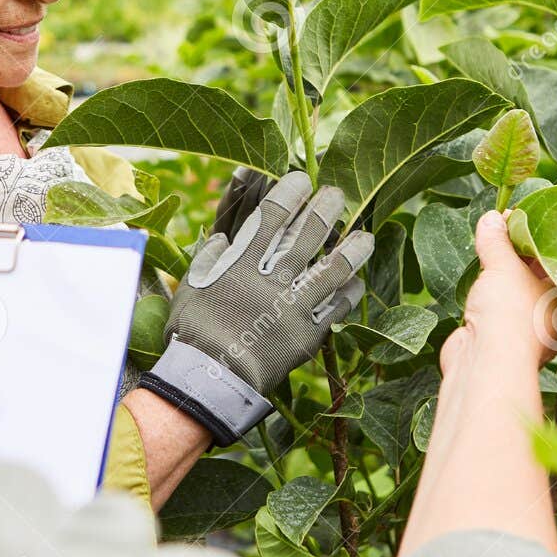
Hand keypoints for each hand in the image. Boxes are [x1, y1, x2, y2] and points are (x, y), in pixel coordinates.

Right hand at [139, 172, 372, 445]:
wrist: (211, 377)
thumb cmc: (194, 330)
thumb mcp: (191, 285)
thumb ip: (208, 258)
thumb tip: (222, 238)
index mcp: (242, 262)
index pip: (273, 215)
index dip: (291, 193)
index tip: (302, 179)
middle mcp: (273, 279)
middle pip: (308, 234)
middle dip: (326, 209)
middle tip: (338, 194)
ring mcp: (295, 306)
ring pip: (334, 269)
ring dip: (352, 250)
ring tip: (365, 237)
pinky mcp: (308, 333)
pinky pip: (336, 308)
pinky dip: (348, 292)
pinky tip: (356, 282)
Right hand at [440, 210, 556, 378]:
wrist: (484, 362)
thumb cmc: (511, 316)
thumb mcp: (504, 266)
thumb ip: (498, 240)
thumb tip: (491, 218)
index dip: (543, 234)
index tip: (524, 214)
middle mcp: (556, 315)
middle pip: (540, 271)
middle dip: (521, 248)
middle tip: (505, 221)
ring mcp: (529, 326)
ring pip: (518, 286)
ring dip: (504, 266)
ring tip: (490, 238)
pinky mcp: (503, 333)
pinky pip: (499, 300)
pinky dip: (491, 285)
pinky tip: (481, 268)